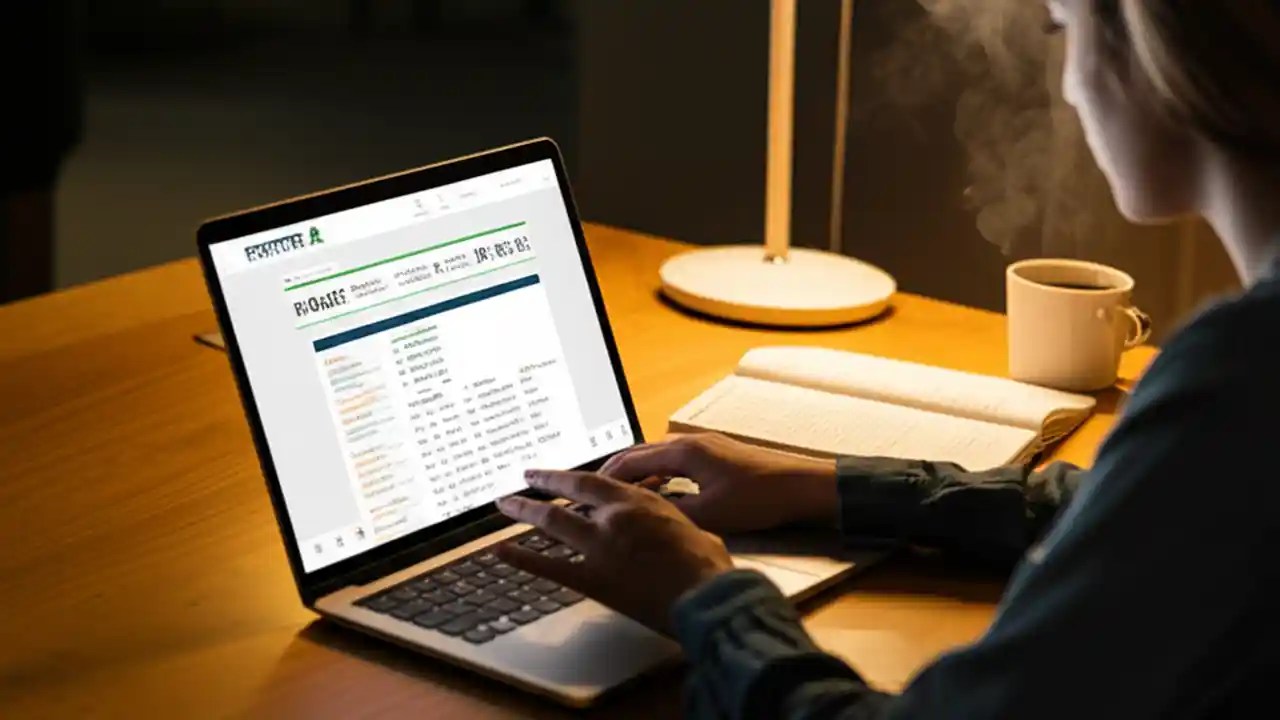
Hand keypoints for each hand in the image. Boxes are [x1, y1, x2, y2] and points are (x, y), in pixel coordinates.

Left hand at [495, 470, 732, 634]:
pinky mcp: (593, 580)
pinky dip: (522, 558)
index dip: (565, 476)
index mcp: (638, 501)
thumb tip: (663, 526)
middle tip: (520, 484)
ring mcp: (599, 548)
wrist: (706, 597)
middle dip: (539, 490)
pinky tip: (501, 552)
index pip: (591, 482)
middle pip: (565, 497)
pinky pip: (548, 567)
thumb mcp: (688, 527)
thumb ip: (665, 521)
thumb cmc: (707, 565)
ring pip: (551, 524)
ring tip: (506, 505)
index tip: (548, 474)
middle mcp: (613, 517)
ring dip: (524, 513)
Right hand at [600, 433, 838, 534]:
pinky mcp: (715, 455)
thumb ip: (670, 515)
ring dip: (634, 474)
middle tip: (588, 493)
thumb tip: (639, 520)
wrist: (803, 486)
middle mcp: (689, 443)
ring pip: (655, 456)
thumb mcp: (709, 515)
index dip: (601, 479)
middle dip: (611, 473)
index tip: (581, 493)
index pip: (628, 461)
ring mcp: (703, 446)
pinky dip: (656, 474)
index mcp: (683, 452)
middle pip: (638, 453)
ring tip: (615, 495)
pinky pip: (672, 461)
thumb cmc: (760, 498)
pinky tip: (655, 492)